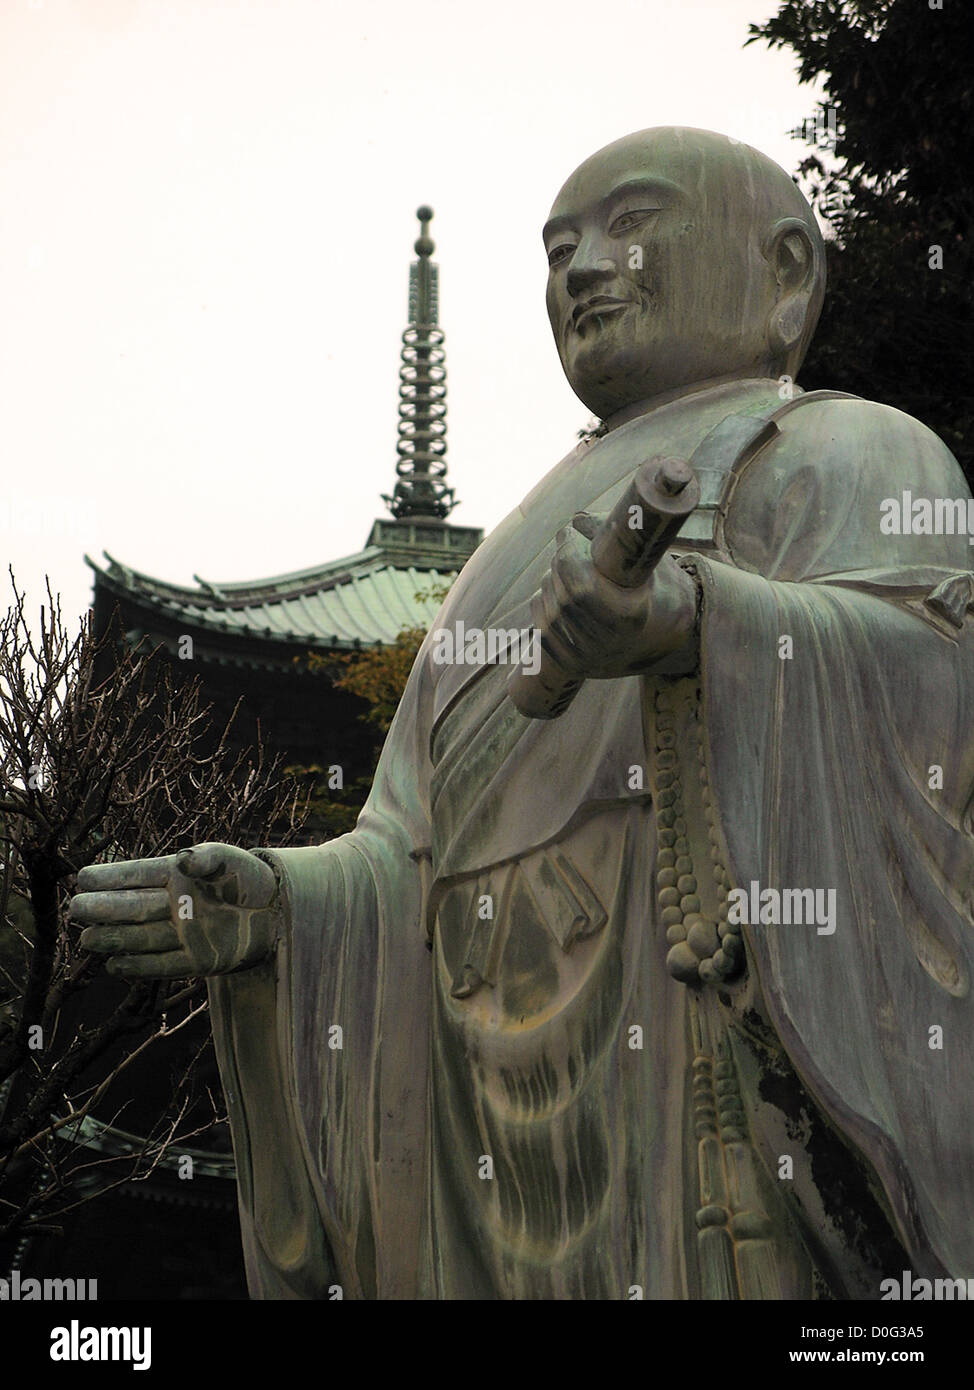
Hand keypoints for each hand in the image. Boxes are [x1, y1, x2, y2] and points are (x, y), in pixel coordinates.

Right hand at [70, 843, 280, 979]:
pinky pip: (162, 965)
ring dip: (114, 939)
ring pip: (141, 938)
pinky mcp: (197, 960)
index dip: (110, 877)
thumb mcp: (230, 860)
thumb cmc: (249, 877)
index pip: (137, 875)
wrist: (280, 910)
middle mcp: (174, 905)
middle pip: (133, 908)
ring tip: (87, 939)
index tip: (81, 878)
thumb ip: (207, 858)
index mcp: (176, 875)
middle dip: (104, 909)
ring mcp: (184, 934)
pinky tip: (113, 964)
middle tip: (76, 909)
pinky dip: (138, 966)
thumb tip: (184, 859)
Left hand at [531, 514, 696, 680]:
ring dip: (554, 575)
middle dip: (562, 557)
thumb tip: (576, 523)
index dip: (568, 548)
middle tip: (576, 544)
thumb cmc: (657, 589)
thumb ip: (615, 537)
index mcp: (628, 616)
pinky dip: (547, 595)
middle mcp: (602, 641)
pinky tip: (570, 594)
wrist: (661, 638)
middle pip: (559, 584)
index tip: (571, 531)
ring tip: (581, 573)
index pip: (577, 580)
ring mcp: (581, 654)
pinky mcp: (565, 660)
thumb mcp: (647, 559)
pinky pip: (538, 613)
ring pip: (545, 595)